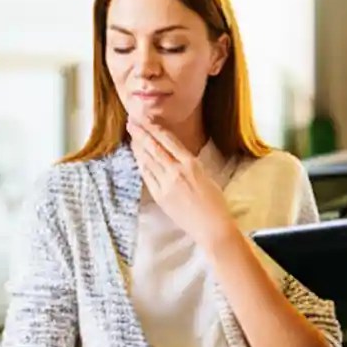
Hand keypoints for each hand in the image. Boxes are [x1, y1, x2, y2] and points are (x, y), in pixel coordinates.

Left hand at [128, 117, 236, 249]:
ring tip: (131, 136)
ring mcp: (166, 184)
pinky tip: (137, 157)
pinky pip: (147, 176)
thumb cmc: (215, 202)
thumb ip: (190, 165)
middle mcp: (177, 171)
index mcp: (192, 164)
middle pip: (154, 148)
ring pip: (148, 160)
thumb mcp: (206, 176)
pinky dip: (141, 164)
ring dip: (138, 147)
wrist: (211, 226)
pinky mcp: (160, 196)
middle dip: (141, 133)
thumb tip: (176, 157)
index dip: (155, 128)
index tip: (147, 120)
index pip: (169, 141)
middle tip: (131, 122)